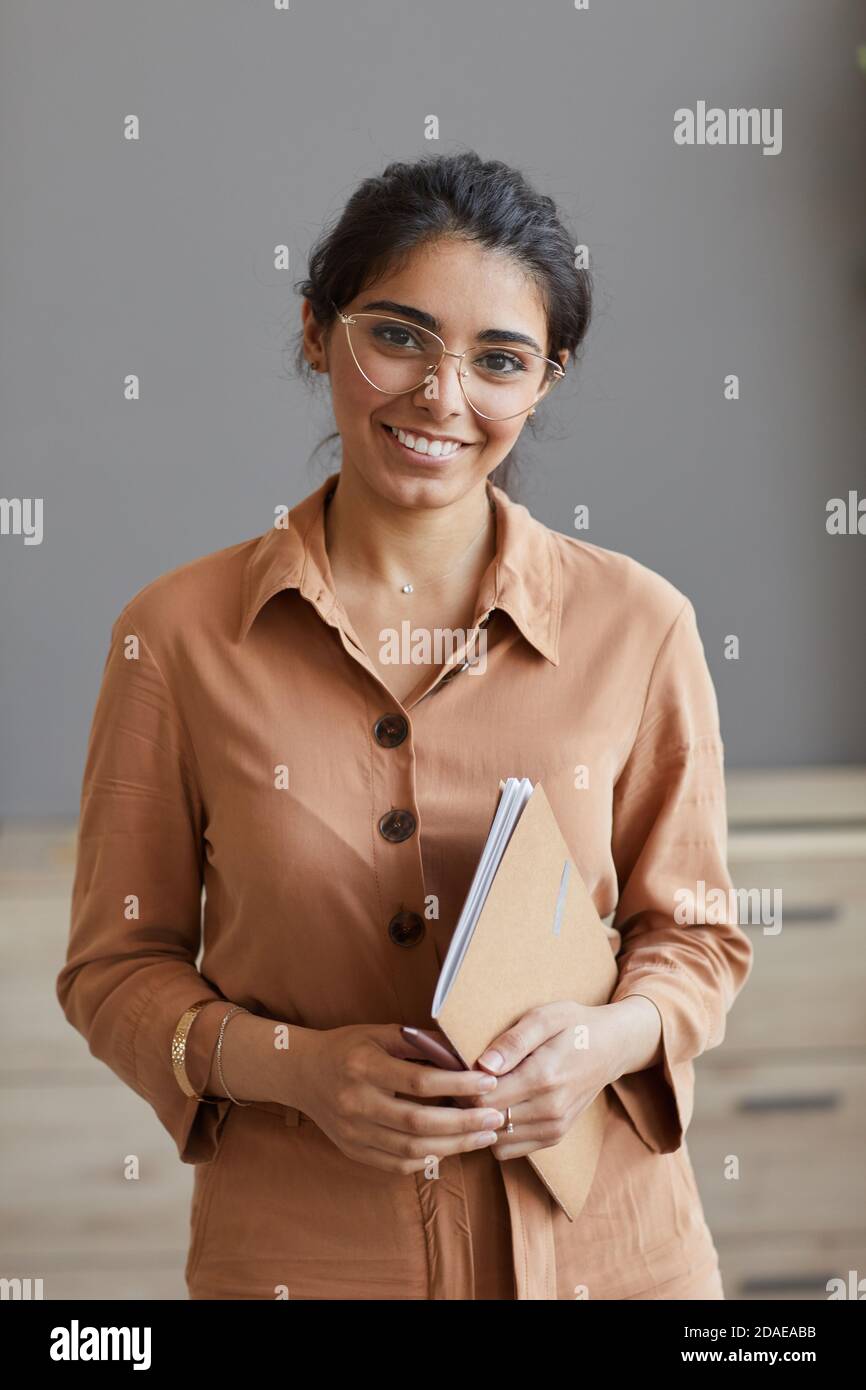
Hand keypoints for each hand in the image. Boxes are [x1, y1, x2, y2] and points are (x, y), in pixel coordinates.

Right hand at [295, 1023, 507, 1174]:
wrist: (301, 1072)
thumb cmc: (348, 1047)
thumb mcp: (379, 1032)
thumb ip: (419, 1043)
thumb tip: (464, 1053)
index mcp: (363, 1066)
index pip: (419, 1081)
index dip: (458, 1084)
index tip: (488, 1082)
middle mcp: (356, 1103)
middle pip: (419, 1123)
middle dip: (463, 1123)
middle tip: (496, 1117)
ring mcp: (353, 1132)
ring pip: (411, 1150)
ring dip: (454, 1146)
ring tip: (483, 1135)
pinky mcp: (352, 1150)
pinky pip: (397, 1164)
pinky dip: (428, 1159)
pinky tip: (451, 1148)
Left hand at [450, 997, 662, 1160]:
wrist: (612, 1047)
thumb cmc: (574, 1025)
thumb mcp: (545, 1018)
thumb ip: (513, 1041)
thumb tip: (483, 1065)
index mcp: (544, 1077)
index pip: (485, 1098)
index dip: (465, 1087)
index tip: (461, 1070)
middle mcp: (550, 1109)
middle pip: (488, 1120)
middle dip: (469, 1104)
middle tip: (464, 1081)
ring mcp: (555, 1126)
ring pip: (497, 1139)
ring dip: (482, 1121)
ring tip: (482, 1094)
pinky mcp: (555, 1136)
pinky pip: (511, 1149)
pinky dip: (499, 1133)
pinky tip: (499, 1107)